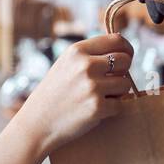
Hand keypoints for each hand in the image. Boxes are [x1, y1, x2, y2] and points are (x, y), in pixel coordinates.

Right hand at [14, 33, 133, 157]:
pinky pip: (120, 105)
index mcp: (77, 51)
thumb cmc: (53, 95)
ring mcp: (92, 87)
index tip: (126, 58)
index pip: (117, 40)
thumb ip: (90, 55)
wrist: (36, 123)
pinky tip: (95, 111)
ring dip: (118, 93)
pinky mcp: (97, 107)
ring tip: (99, 97)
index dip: (127, 49)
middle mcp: (85, 65)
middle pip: (125, 60)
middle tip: (111, 82)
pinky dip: (111, 109)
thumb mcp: (65, 64)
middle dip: (123, 72)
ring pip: (125, 84)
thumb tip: (121, 46)